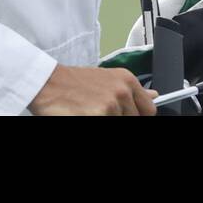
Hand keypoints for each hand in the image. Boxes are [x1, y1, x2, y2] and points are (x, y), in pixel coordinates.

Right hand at [28, 65, 157, 115]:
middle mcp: (122, 92)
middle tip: (102, 112)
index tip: (130, 116)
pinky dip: (95, 121)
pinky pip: (106, 123)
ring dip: (107, 120)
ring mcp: (111, 105)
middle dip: (120, 119)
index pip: (149, 110)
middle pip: (135, 119)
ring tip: (91, 111)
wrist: (48, 82)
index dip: (139, 116)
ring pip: (120, 122)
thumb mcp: (108, 79)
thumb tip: (154, 96)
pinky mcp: (98, 116)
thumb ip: (132, 90)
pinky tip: (85, 115)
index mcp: (127, 81)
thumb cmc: (75, 82)